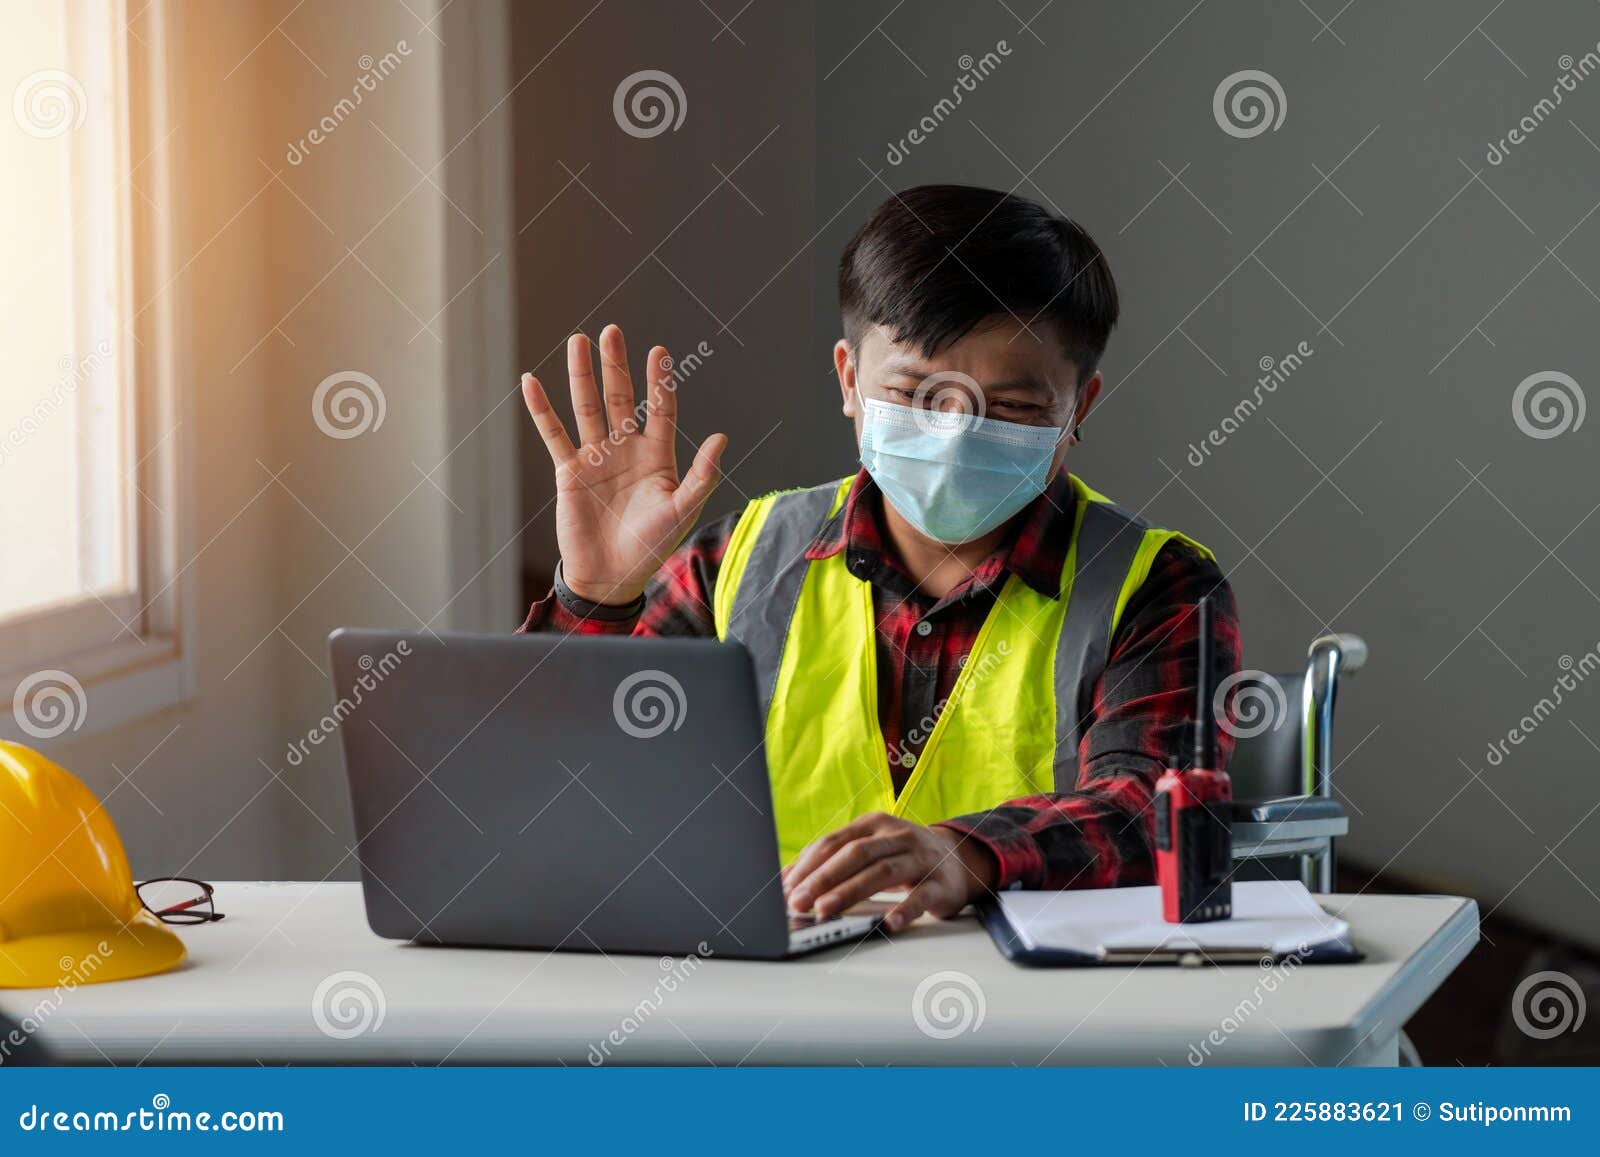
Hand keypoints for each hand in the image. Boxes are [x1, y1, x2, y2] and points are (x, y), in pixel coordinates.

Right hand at [521, 325, 726, 605]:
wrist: (611, 577)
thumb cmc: (651, 547)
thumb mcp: (683, 511)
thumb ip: (702, 475)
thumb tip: (721, 437)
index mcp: (657, 457)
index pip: (660, 409)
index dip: (659, 382)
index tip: (658, 351)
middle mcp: (625, 450)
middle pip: (620, 398)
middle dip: (616, 365)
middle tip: (612, 332)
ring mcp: (596, 458)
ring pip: (587, 408)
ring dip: (581, 375)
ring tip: (578, 342)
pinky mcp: (569, 471)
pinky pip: (554, 435)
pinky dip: (542, 410)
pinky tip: (532, 382)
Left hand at [783, 813, 997, 932]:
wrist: (958, 860)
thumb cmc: (902, 856)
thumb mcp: (869, 848)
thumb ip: (832, 860)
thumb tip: (787, 878)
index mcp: (874, 825)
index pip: (834, 842)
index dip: (808, 865)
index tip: (787, 888)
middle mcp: (897, 836)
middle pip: (855, 854)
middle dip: (823, 879)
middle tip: (799, 901)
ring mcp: (920, 858)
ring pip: (882, 872)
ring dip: (850, 891)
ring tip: (826, 910)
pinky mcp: (940, 884)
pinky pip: (921, 896)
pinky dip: (904, 909)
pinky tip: (888, 923)